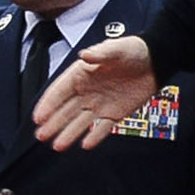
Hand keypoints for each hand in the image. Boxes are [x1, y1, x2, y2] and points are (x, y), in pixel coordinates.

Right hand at [32, 36, 156, 150]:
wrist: (156, 61)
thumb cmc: (133, 50)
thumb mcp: (116, 48)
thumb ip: (99, 54)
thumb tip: (84, 56)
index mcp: (81, 74)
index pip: (60, 91)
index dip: (48, 104)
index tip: (38, 117)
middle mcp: (87, 91)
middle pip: (66, 110)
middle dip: (53, 123)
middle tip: (41, 136)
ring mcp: (100, 104)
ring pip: (81, 122)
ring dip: (69, 134)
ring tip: (57, 146)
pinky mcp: (115, 113)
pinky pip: (103, 128)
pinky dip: (95, 136)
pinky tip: (85, 145)